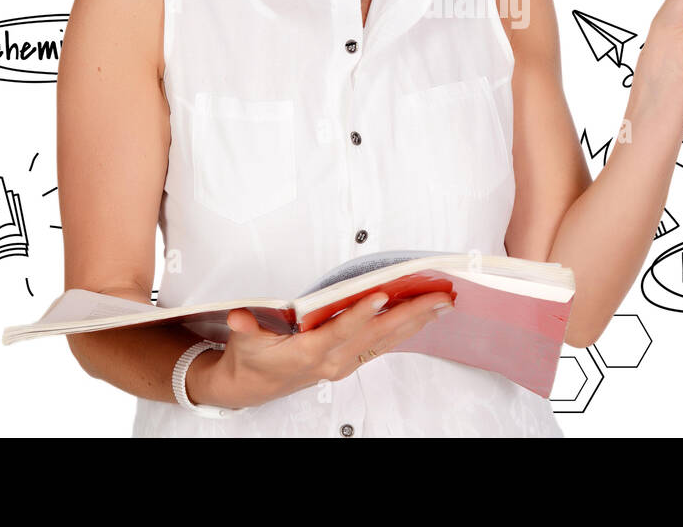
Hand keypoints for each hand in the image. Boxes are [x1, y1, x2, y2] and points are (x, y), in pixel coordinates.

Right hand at [187, 290, 454, 408]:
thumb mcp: (245, 340)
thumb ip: (245, 328)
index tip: (380, 295)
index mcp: (309, 352)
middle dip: (410, 314)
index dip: (360, 314)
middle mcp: (333, 359)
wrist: (253, 386)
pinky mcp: (351, 361)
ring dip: (417, 321)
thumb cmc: (254, 358)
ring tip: (443, 303)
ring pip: (386, 339)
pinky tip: (424, 317)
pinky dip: (406, 329)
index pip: (339, 331)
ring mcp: (345, 363)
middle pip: (376, 334)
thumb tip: (240, 318)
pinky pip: (384, 344)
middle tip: (438, 297)